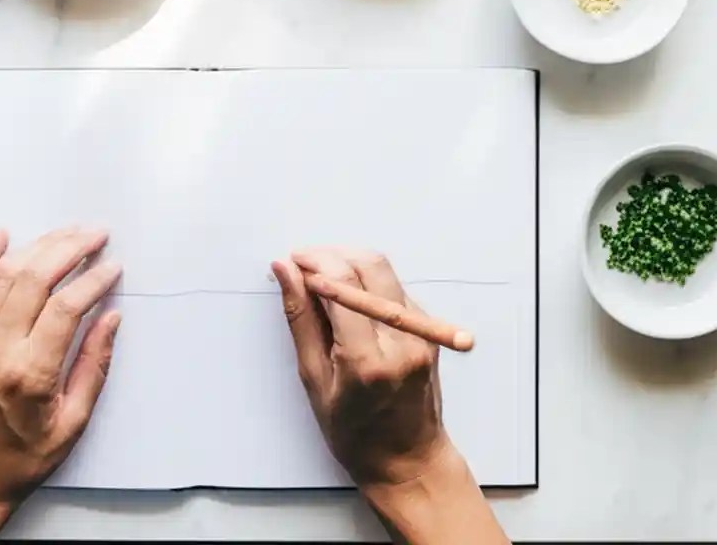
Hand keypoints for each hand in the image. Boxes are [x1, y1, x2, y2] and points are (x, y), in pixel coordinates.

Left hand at [0, 227, 122, 544]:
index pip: (65, 307)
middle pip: (33, 279)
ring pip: (3, 276)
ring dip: (37, 247)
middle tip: (95, 234)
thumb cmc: (19, 460)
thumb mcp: (71, 423)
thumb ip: (92, 367)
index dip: (93, 280)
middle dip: (69, 248)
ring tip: (65, 232)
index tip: (112, 267)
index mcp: (29, 373)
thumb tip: (109, 319)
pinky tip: (0, 237)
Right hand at [273, 247, 506, 544]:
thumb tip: (285, 272)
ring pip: (385, 271)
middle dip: (330, 255)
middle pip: (369, 265)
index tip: (290, 262)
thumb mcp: (315, 381)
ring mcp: (423, 333)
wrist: (409, 461)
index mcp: (368, 359)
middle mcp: (403, 340)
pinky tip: (347, 301)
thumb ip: (301, 320)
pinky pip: (395, 289)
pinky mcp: (430, 330)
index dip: (312, 263)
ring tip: (319, 280)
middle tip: (301, 264)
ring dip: (348, 264)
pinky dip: (367, 283)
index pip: (341, 284)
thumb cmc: (355, 434)